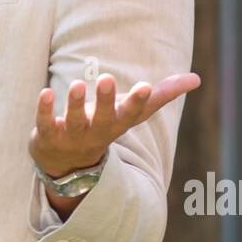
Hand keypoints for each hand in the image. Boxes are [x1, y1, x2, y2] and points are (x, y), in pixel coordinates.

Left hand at [29, 72, 200, 177]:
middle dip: (107, 101)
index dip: (139, 102)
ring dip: (75, 104)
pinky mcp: (47, 135)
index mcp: (118, 123)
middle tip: (108, 78)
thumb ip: (161, 95)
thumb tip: (197, 79)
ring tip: (78, 83)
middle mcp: (97, 131)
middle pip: (104, 118)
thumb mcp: (132, 113)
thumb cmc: (104, 126)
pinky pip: (44, 123)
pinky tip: (45, 92)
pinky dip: (44, 110)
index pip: (132, 114)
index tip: (146, 86)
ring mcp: (71, 136)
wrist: (67, 163)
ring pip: (74, 121)